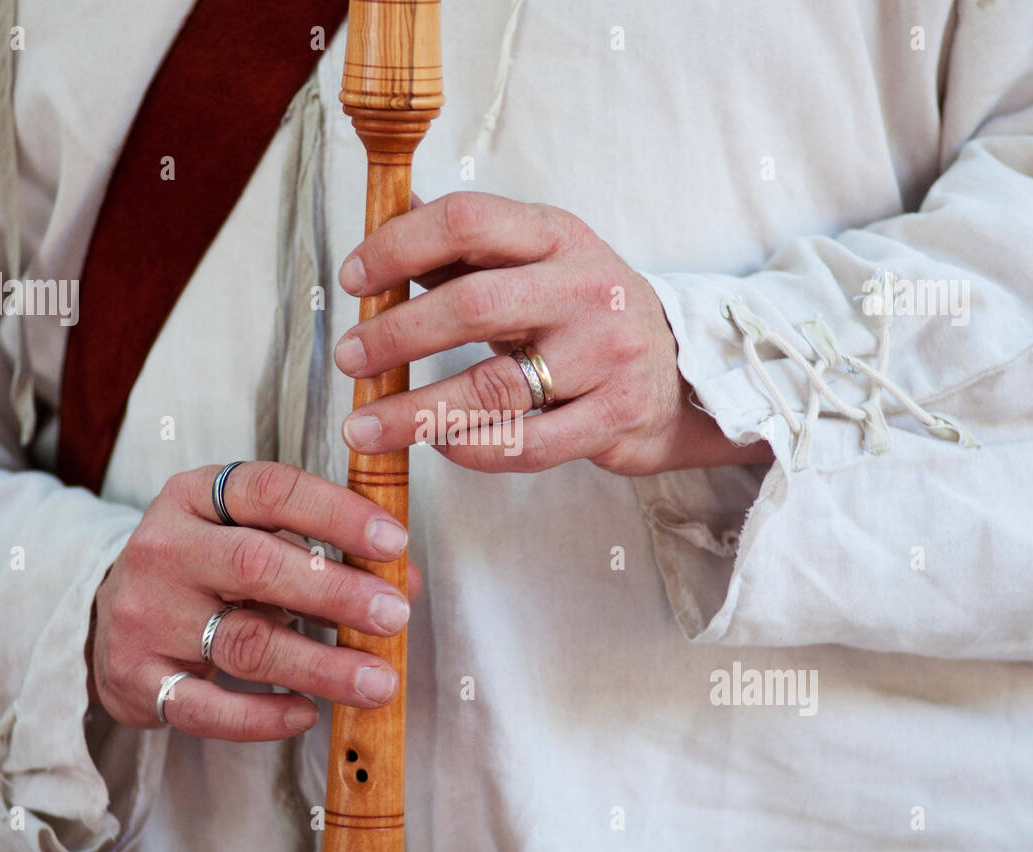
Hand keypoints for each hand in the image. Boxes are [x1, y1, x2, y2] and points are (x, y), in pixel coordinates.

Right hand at [87, 462, 420, 740]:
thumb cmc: (204, 568)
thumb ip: (324, 550)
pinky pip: (205, 707)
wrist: (107, 613)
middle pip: (256, 566)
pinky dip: (261, 717)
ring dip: (319, 665)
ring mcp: (146, 614)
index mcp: (194, 496)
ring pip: (242, 641)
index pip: (270, 491)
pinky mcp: (137, 677)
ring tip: (376, 682)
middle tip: (395, 616)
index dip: (338, 514)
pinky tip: (306, 714)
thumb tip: (404, 583)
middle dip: (336, 592)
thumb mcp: (251, 535)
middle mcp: (164, 548)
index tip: (394, 542)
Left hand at [332, 191, 772, 474]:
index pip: (468, 220)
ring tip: (363, 428)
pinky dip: (472, 450)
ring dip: (415, 411)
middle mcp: (586, 288)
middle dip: (396, 334)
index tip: (352, 280)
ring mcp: (605, 355)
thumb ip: (471, 253)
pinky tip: (439, 448)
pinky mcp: (614, 417)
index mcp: (558, 235)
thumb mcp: (542, 262)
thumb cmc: (589, 313)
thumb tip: (386, 235)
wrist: (684, 371)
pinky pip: (526, 444)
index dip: (398, 246)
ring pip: (494, 387)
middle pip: (472, 305)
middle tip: (348, 359)